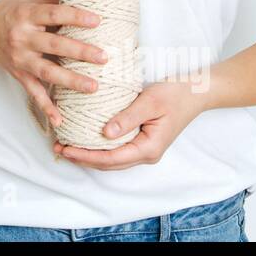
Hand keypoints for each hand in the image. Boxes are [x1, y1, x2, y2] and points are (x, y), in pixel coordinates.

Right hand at [0, 0, 106, 129]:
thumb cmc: (7, 14)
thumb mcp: (26, 3)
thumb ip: (51, 5)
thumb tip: (82, 4)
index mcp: (26, 15)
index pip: (53, 14)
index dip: (75, 17)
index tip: (98, 21)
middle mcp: (22, 38)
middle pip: (54, 45)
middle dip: (80, 51)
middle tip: (103, 57)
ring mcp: (20, 58)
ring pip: (47, 72)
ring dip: (71, 81)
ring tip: (93, 87)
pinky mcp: (18, 74)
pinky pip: (33, 92)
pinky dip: (46, 107)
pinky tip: (60, 120)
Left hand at [52, 80, 207, 169]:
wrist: (196, 92)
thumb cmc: (175, 94)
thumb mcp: (150, 101)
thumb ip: (128, 117)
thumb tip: (105, 133)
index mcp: (149, 148)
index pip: (111, 159)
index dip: (86, 156)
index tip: (65, 148)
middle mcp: (147, 154)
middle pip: (109, 164)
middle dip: (83, 158)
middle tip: (59, 147)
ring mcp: (145, 150)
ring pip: (112, 160)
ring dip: (89, 155)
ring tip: (66, 145)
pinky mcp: (142, 142)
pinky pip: (117, 151)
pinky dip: (99, 148)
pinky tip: (85, 139)